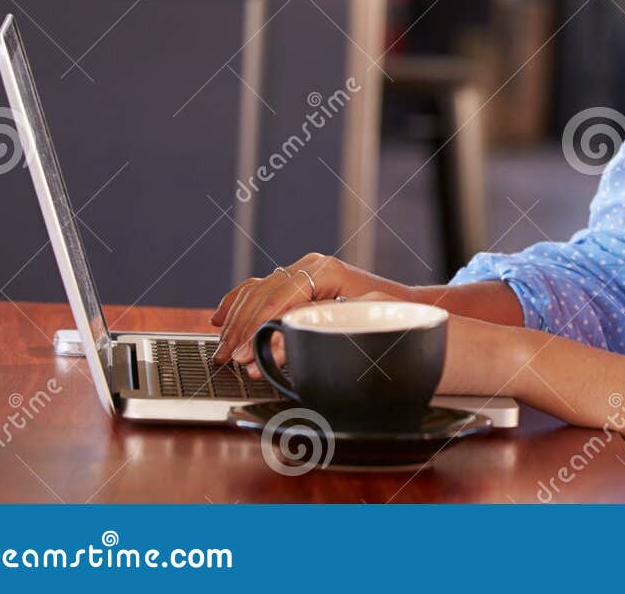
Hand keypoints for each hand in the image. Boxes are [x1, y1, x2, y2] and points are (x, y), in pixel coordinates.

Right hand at [210, 254, 381, 368]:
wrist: (404, 305)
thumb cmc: (385, 316)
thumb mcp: (352, 326)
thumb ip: (311, 336)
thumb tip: (272, 352)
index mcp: (324, 270)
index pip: (278, 299)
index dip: (256, 329)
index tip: (242, 355)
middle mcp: (310, 265)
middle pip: (263, 295)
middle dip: (242, 330)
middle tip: (227, 359)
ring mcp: (302, 268)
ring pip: (256, 290)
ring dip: (235, 321)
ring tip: (222, 349)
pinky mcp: (297, 278)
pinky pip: (259, 287)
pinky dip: (237, 303)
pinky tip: (219, 318)